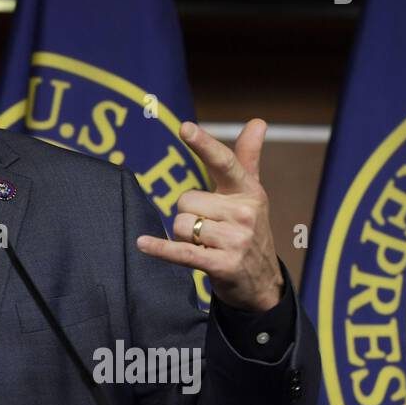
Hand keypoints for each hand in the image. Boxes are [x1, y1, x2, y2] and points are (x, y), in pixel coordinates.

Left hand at [135, 119, 283, 312]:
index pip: (224, 162)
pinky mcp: (223, 264)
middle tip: (208, 228)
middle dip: (188, 214)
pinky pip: (181, 251)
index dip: (203, 144)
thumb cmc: (249, 230)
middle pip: (185, 200)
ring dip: (182, 235)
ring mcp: (236, 240)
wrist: (262, 283)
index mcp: (249, 191)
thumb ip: (248, 158)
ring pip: (180, 224)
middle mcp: (244, 212)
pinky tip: (143, 243)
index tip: (184, 128)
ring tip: (206, 244)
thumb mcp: (252, 194)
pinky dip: (160, 248)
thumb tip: (257, 121)